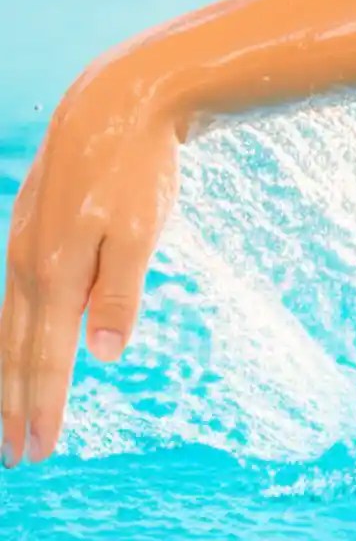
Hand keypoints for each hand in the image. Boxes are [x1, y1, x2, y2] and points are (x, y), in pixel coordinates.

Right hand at [2, 73, 178, 467]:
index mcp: (56, 272)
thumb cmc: (136, 170)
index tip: (39, 451)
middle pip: (17, 351)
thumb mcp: (140, 231)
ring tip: (8, 416)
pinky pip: (12, 299)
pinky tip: (15, 346)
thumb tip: (103, 353)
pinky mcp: (33, 231)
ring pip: (8, 327)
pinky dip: (9, 335)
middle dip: (16, 406)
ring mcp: (24, 246)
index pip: (47, 357)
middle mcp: (29, 264)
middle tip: (17, 455)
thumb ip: (120, 292)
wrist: (116, 103)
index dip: (43, 407)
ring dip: (7, 376)